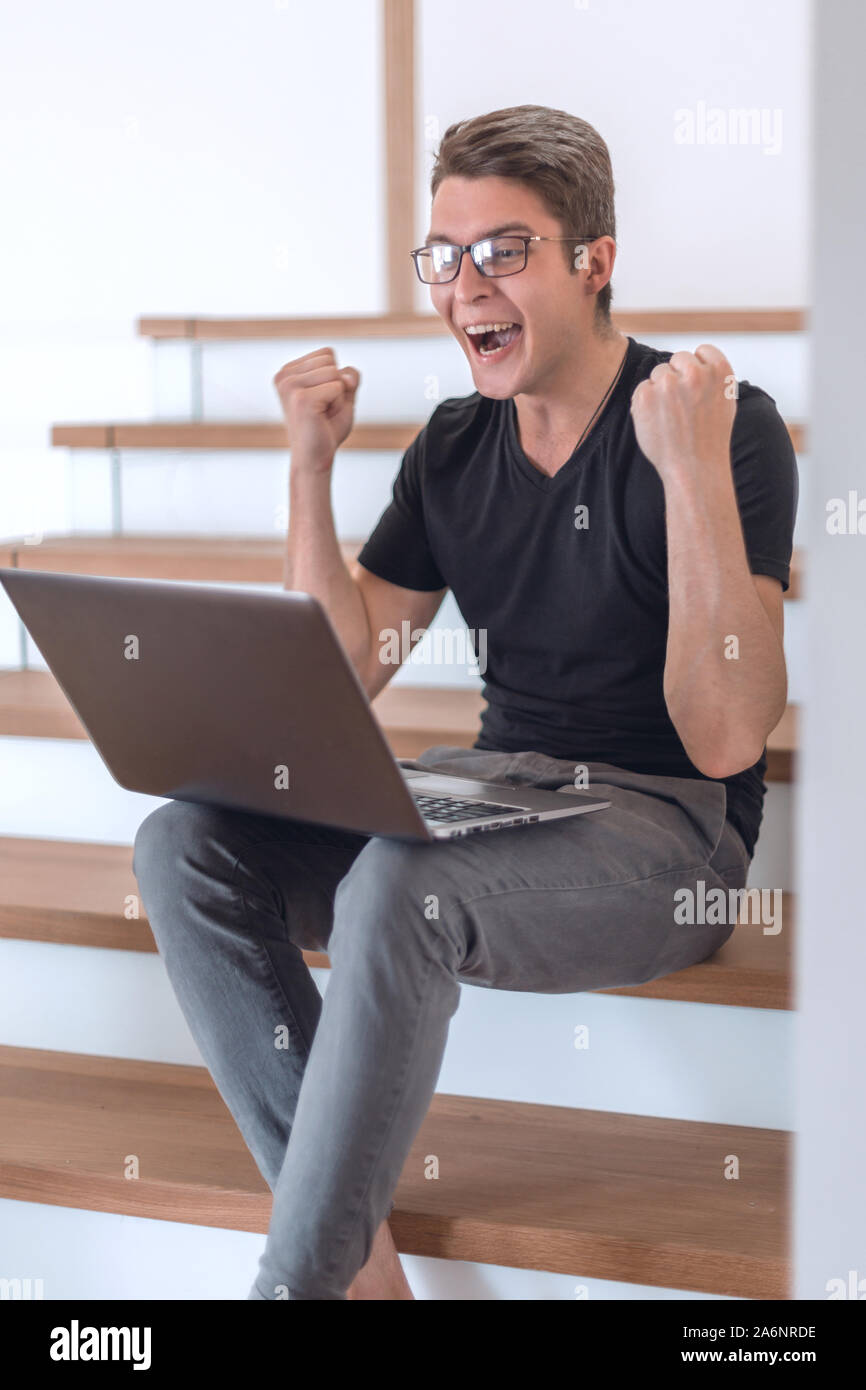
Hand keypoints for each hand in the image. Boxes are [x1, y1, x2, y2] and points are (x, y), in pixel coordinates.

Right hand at [273, 347, 360, 472]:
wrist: (315, 459)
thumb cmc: (326, 428)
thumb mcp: (343, 395)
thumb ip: (349, 376)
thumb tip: (345, 376)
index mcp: (287, 372)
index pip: (327, 354)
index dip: (335, 378)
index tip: (322, 400)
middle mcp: (284, 376)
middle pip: (330, 360)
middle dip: (337, 386)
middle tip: (323, 410)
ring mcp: (290, 386)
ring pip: (335, 373)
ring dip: (338, 397)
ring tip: (322, 414)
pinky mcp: (301, 399)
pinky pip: (338, 388)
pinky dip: (338, 405)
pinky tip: (322, 419)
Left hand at [629, 343, 736, 483]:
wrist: (695, 468)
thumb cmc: (710, 438)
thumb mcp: (724, 401)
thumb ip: (711, 377)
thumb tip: (693, 361)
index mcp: (719, 371)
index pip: (702, 351)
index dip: (699, 369)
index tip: (698, 390)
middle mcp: (695, 373)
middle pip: (678, 359)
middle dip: (678, 378)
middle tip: (684, 408)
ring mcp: (668, 383)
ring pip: (658, 373)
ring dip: (661, 391)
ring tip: (672, 417)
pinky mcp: (646, 395)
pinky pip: (642, 389)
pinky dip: (645, 404)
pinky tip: (658, 422)